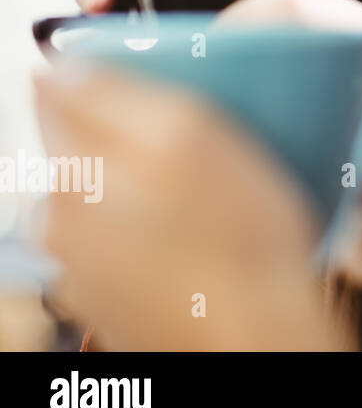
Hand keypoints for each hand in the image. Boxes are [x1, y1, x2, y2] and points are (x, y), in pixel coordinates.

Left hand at [32, 66, 348, 350]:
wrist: (260, 340)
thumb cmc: (240, 246)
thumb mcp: (190, 135)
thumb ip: (111, 94)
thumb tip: (54, 68)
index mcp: (73, 177)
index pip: (60, 93)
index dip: (114, 74)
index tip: (166, 83)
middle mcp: (65, 227)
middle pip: (90, 145)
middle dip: (138, 132)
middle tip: (207, 138)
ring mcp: (91, 270)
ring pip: (114, 195)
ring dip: (153, 183)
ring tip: (215, 191)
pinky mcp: (123, 300)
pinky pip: (135, 242)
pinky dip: (164, 231)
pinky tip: (207, 236)